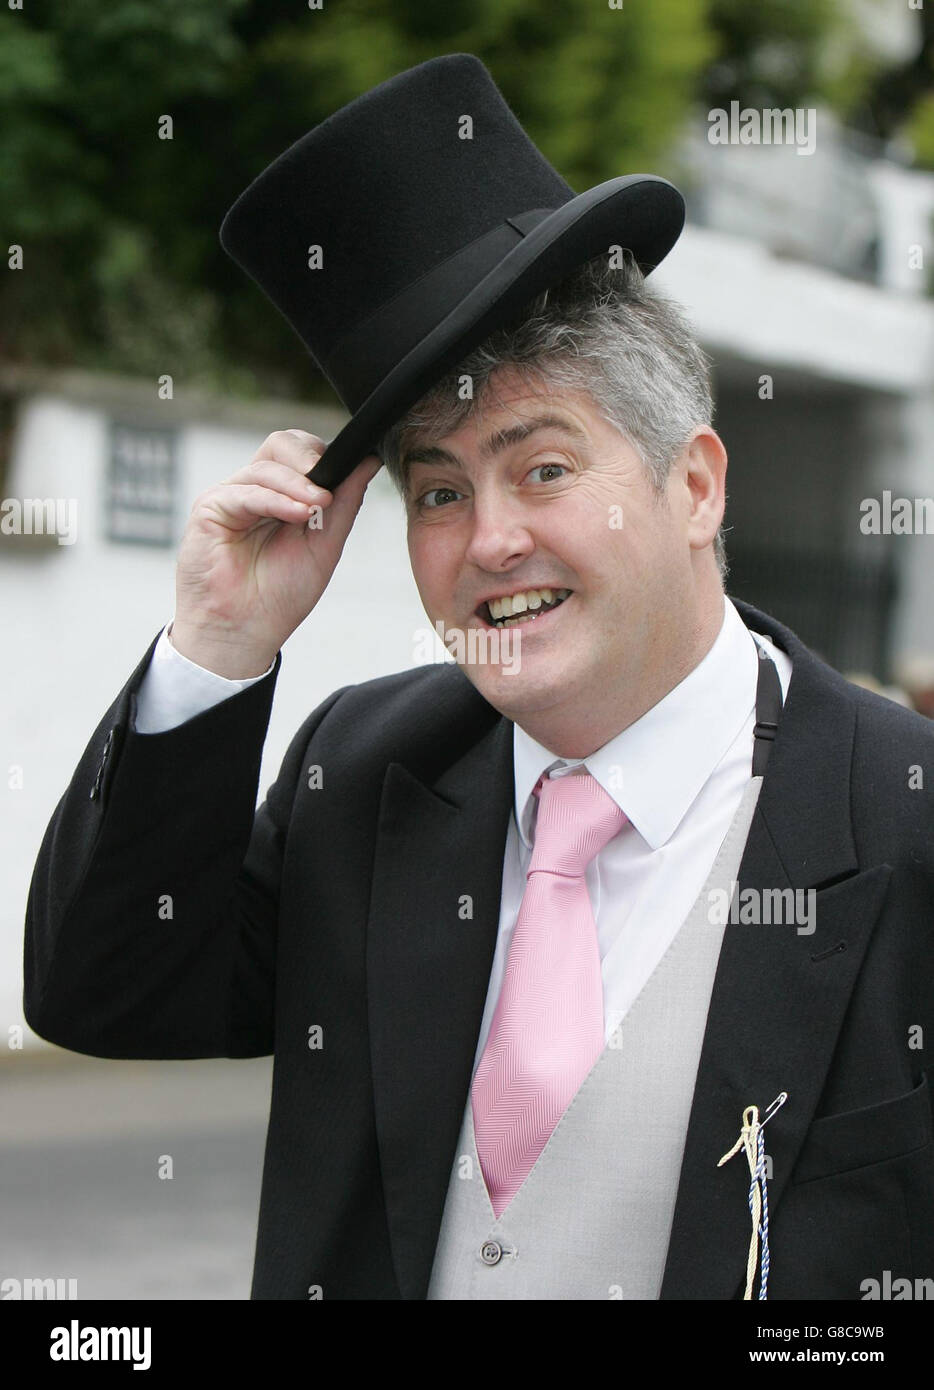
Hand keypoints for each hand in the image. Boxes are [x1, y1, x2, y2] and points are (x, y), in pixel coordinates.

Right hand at [171, 430, 379, 676]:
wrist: (244, 632)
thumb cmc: (278, 597)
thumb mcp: (325, 545)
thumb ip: (344, 503)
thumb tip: (369, 461)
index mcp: (282, 497)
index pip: (302, 454)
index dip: (324, 458)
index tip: (350, 471)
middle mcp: (256, 492)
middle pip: (281, 445)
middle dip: (309, 458)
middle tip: (328, 486)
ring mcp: (232, 497)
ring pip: (267, 466)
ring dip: (298, 485)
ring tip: (317, 507)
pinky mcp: (210, 508)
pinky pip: (246, 491)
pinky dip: (275, 500)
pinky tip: (297, 514)